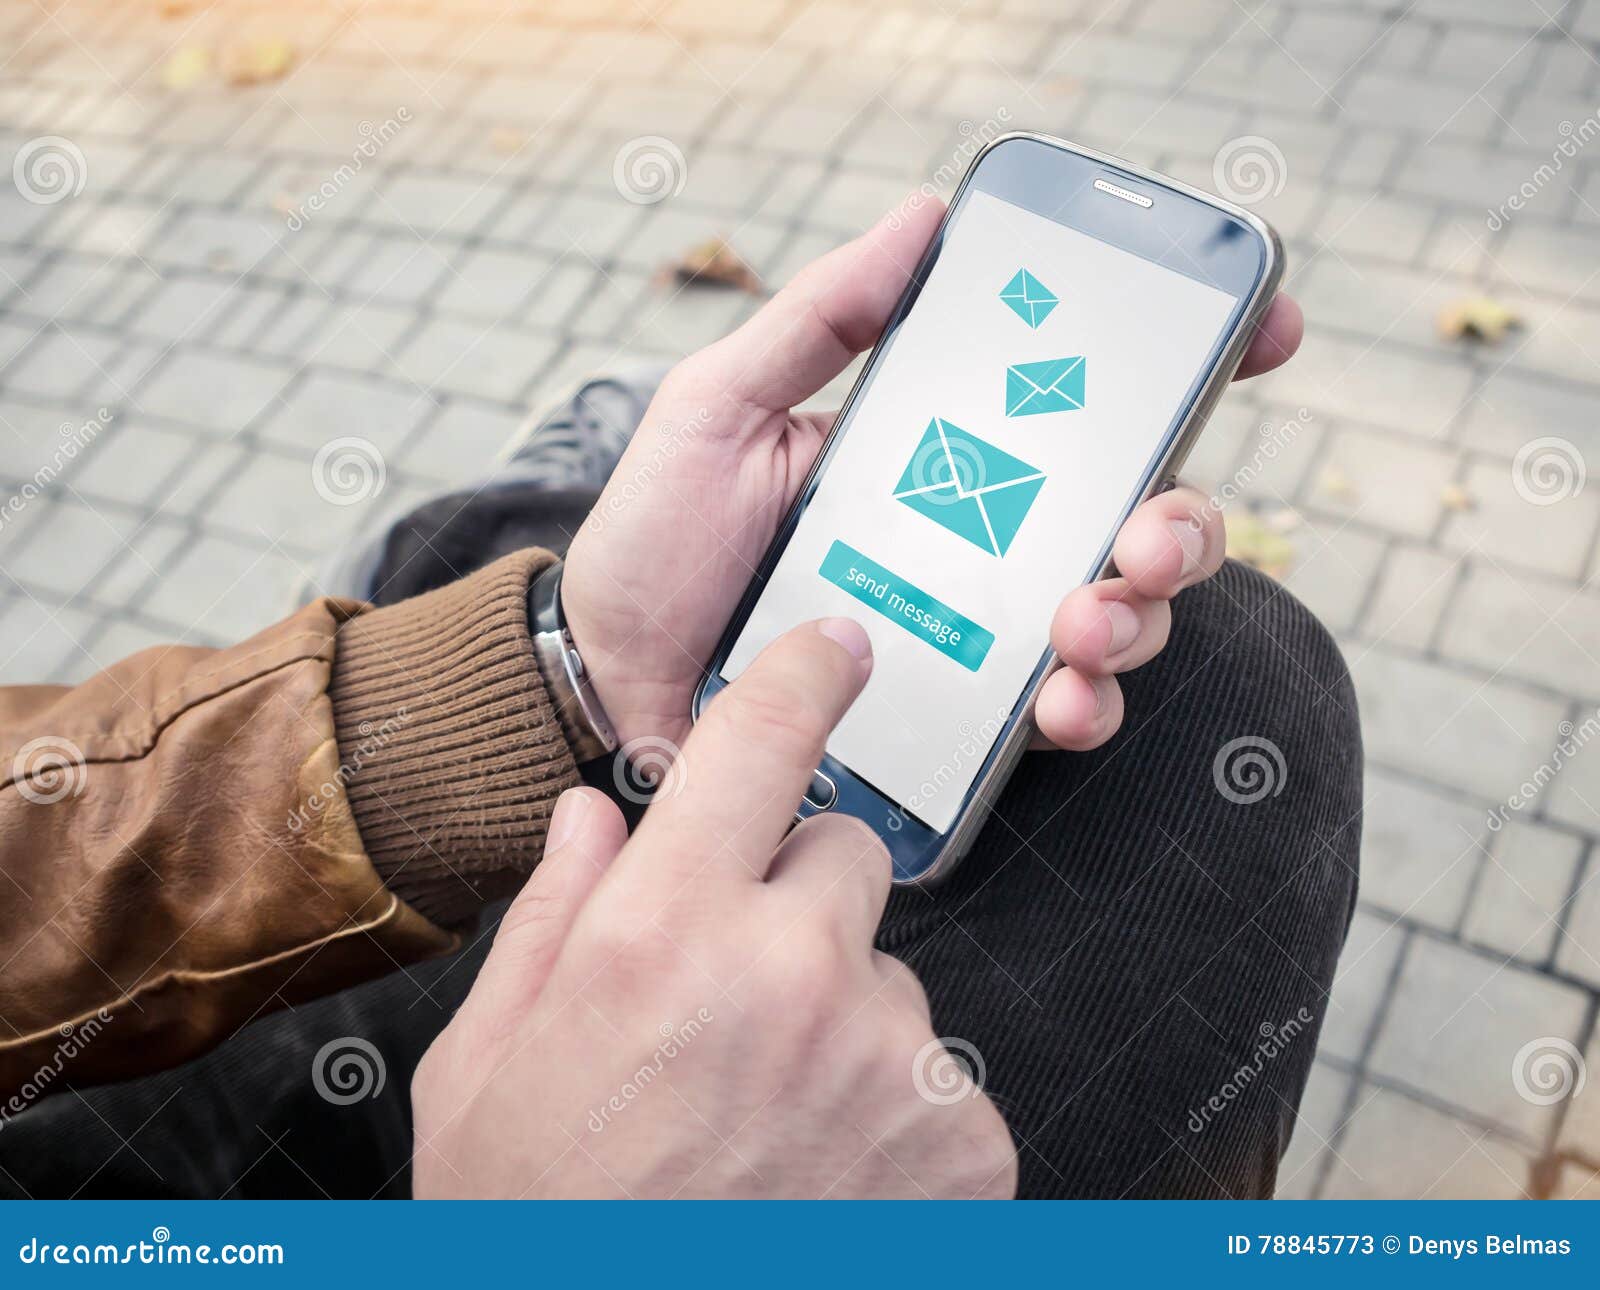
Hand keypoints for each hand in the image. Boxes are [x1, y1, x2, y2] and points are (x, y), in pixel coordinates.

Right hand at [411, 620, 1016, 1198]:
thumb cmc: (539, 1220)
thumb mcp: (488, 1063)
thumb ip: (553, 915)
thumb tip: (594, 816)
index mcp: (663, 929)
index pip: (759, 744)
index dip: (800, 676)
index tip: (835, 646)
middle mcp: (791, 971)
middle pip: (845, 853)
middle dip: (797, 899)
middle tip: (737, 995)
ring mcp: (891, 1056)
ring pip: (889, 974)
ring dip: (842, 1016)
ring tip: (768, 1119)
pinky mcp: (963, 1139)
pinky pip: (938, 1073)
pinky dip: (892, 1106)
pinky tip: (823, 1176)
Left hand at [563, 197, 1302, 752]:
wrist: (608, 677)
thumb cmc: (657, 537)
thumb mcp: (721, 405)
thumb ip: (819, 319)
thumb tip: (925, 217)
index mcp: (947, 447)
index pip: (1089, 399)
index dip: (1190, 360)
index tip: (1256, 325)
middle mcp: (985, 535)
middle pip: (1140, 513)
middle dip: (1180, 519)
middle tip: (1142, 530)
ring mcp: (978, 628)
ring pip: (1123, 613)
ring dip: (1138, 613)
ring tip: (1083, 617)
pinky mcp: (958, 715)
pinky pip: (1061, 711)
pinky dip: (1086, 707)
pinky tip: (1060, 701)